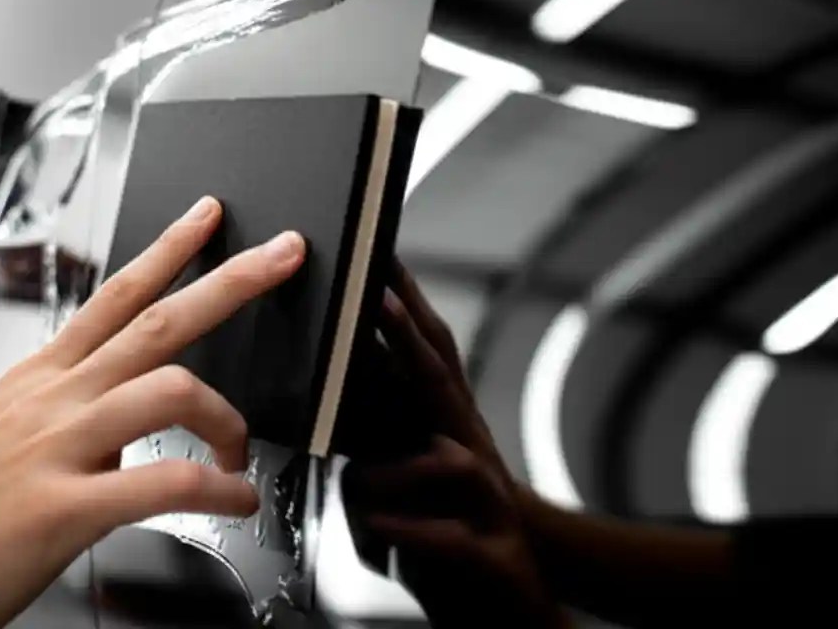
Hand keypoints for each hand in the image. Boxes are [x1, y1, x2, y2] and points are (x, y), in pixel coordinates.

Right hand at [0, 198, 305, 627]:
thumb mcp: (3, 441)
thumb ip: (68, 420)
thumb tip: (127, 424)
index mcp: (37, 380)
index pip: (114, 294)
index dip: (168, 248)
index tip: (209, 215)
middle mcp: (50, 400)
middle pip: (156, 320)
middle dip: (231, 279)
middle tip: (284, 253)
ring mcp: (55, 448)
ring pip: (169, 387)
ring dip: (228, 418)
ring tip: (242, 451)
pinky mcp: (60, 509)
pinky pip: (165, 484)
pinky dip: (219, 489)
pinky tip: (237, 501)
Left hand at [341, 261, 566, 627]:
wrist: (512, 586)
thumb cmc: (447, 518)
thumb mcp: (406, 467)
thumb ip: (373, 429)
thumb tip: (325, 391)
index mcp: (445, 424)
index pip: (426, 350)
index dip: (405, 299)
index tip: (376, 250)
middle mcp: (469, 447)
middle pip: (441, 381)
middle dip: (411, 338)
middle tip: (382, 297)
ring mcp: (484, 497)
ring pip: (452, 461)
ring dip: (406, 459)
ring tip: (362, 465)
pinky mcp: (489, 551)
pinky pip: (450, 536)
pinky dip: (412, 529)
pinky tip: (378, 525)